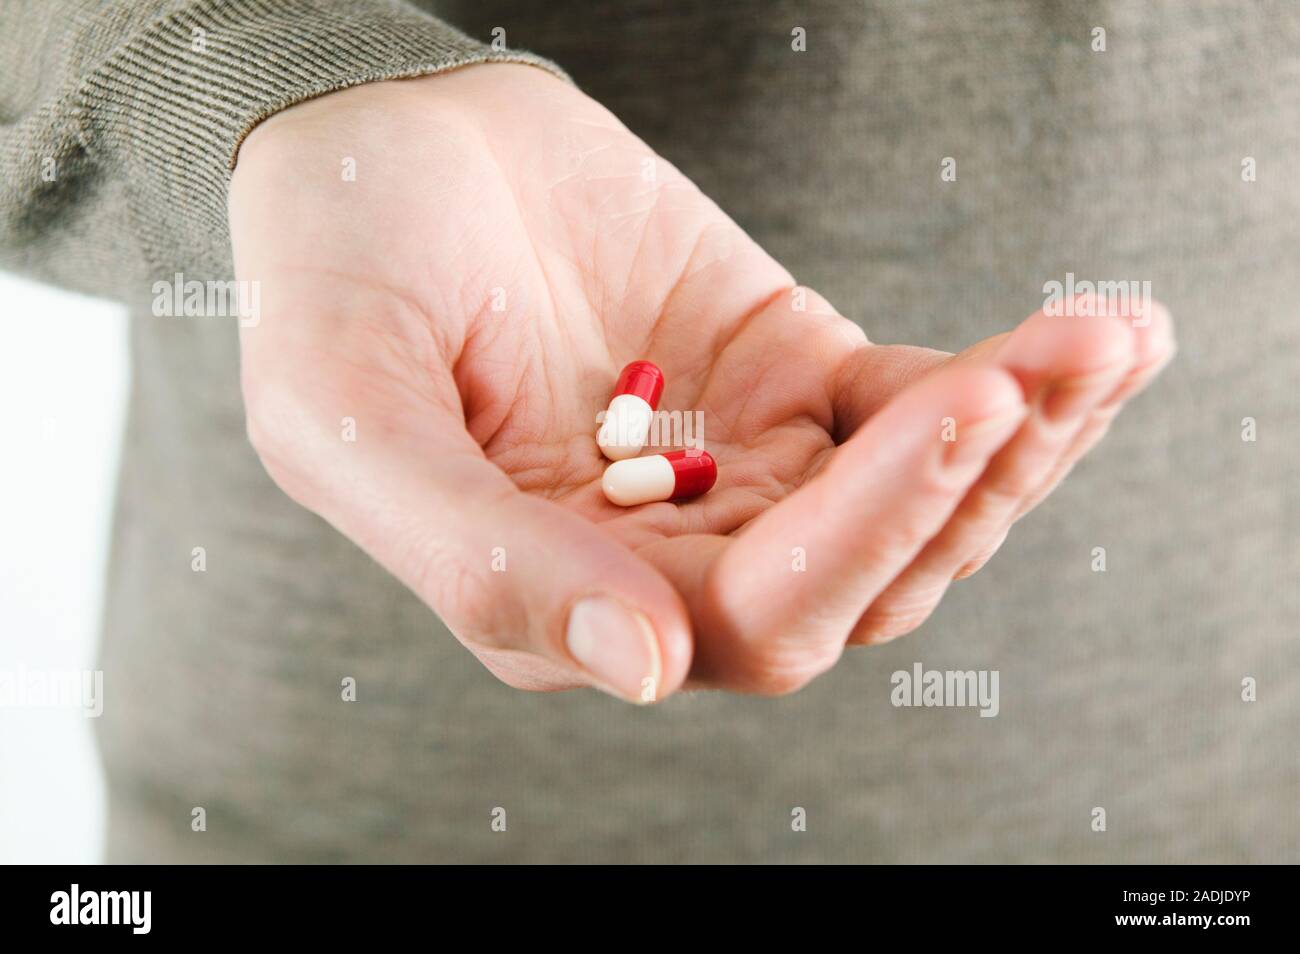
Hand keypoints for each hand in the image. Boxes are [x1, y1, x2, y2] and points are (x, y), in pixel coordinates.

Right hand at [228, 64, 1173, 700]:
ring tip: (1107, 341)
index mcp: (570, 601)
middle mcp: (670, 560)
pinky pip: (916, 407)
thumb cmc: (334, 276)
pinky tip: (1087, 335)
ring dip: (1022, 437)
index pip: (751, 617)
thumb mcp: (355, 419)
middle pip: (868, 573)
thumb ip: (484, 559)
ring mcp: (744, 469)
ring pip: (918, 505)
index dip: (861, 535)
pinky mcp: (791, 380)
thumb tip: (649, 674)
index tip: (953, 411)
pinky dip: (1005, 380)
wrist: (381, 144)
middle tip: (1064, 361)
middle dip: (975, 481)